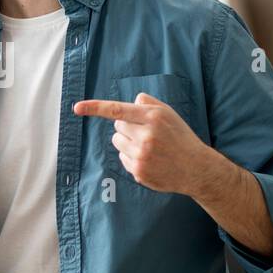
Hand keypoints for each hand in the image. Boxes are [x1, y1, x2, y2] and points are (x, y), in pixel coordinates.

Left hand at [73, 91, 211, 196]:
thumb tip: (132, 100)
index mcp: (153, 117)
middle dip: (127, 127)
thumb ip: (149, 104)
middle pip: (117, 126)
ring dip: (127, 142)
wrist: (196, 168)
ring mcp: (141, 156)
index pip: (117, 110)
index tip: (77, 108)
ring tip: (148, 146)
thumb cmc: (180, 137)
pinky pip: (123, 158)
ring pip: (117, 142)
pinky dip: (131, 157)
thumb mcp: (169, 114)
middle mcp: (146, 136)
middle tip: (146, 133)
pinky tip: (149, 159)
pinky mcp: (139, 171)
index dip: (95, 108)